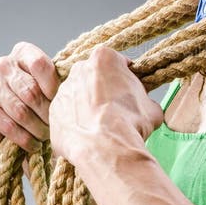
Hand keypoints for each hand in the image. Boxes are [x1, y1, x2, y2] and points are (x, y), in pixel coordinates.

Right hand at [0, 42, 60, 152]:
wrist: (17, 99)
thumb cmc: (44, 88)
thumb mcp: (53, 77)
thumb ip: (62, 79)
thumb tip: (78, 91)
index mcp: (23, 52)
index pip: (40, 65)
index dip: (54, 86)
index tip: (62, 102)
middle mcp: (2, 66)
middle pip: (31, 93)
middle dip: (48, 115)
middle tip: (57, 127)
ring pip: (19, 113)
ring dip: (37, 130)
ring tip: (48, 137)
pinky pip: (7, 128)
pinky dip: (23, 140)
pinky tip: (33, 144)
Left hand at [48, 45, 163, 165]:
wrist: (105, 146)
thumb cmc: (130, 122)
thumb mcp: (151, 107)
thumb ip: (144, 100)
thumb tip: (146, 108)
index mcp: (104, 58)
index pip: (117, 62)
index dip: (126, 78)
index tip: (130, 92)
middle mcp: (79, 69)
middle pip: (94, 77)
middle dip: (103, 91)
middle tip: (116, 110)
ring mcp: (63, 91)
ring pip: (78, 97)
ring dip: (88, 107)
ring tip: (102, 126)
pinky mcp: (54, 113)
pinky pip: (68, 116)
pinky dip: (77, 124)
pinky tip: (90, 136)